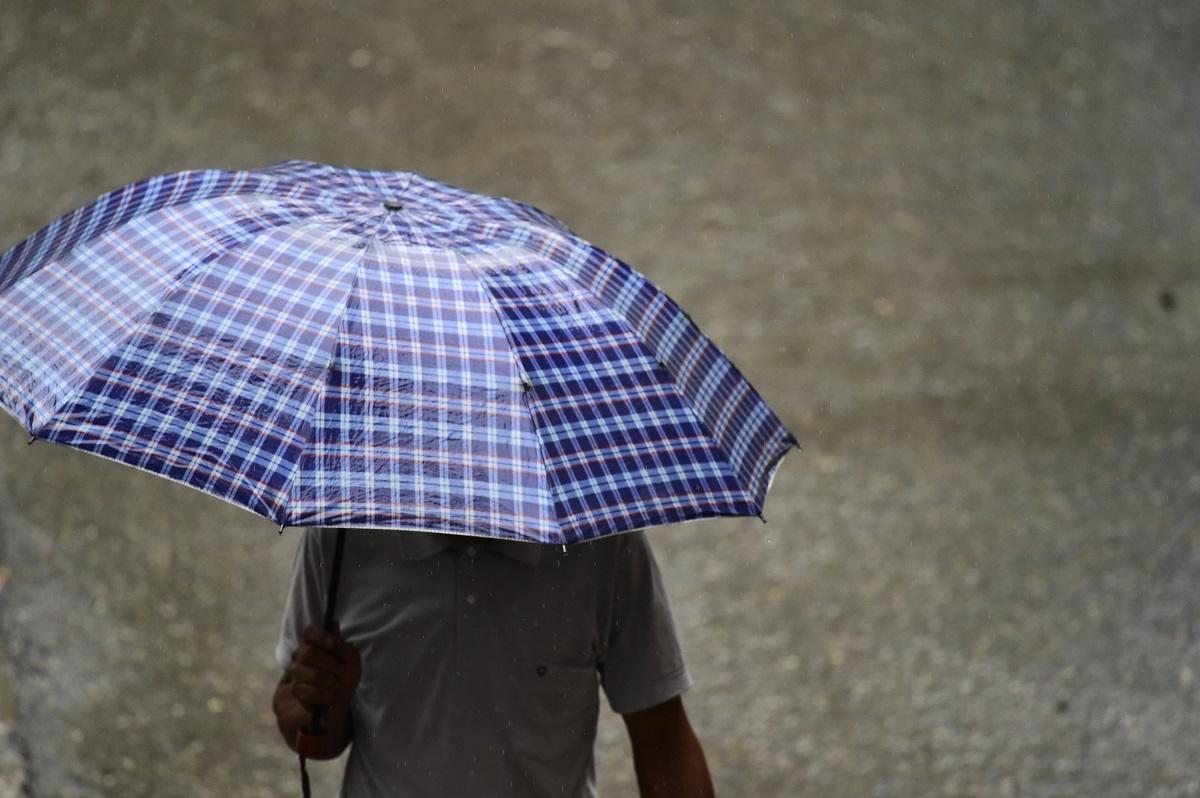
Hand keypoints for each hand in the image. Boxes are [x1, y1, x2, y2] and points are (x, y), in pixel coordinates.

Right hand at [273, 624, 361, 757]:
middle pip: (306, 652)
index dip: (320, 636)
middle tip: (341, 672)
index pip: (309, 633)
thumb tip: (334, 624)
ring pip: (301, 671)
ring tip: (337, 688)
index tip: (333, 644)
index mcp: (315, 648)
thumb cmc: (343, 685)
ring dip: (325, 679)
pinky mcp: (286, 696)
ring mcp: (292, 678)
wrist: (334, 716)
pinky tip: (329, 698)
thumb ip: (343, 646)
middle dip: (327, 662)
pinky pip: (300, 690)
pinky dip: (319, 694)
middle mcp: (301, 660)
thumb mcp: (351, 665)